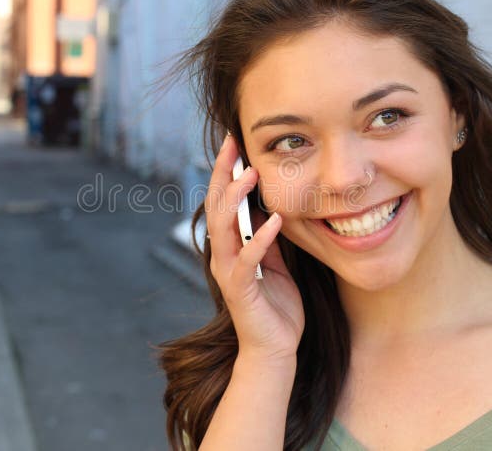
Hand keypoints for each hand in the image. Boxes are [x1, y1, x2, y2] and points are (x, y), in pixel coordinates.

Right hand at [205, 134, 304, 363]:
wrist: (274, 348)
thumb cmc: (276, 304)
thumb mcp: (275, 261)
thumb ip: (266, 236)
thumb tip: (269, 207)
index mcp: (230, 246)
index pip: (223, 201)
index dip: (226, 172)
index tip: (235, 143)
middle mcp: (223, 255)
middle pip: (216, 207)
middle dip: (224, 175)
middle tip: (233, 145)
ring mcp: (229, 273)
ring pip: (223, 229)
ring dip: (236, 200)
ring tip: (250, 174)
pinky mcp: (241, 291)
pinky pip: (247, 261)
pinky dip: (260, 239)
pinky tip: (274, 220)